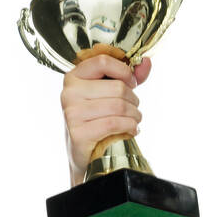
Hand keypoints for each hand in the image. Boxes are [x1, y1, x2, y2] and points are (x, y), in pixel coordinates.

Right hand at [59, 54, 150, 183]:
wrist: (85, 154)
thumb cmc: (99, 120)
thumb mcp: (110, 95)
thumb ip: (128, 77)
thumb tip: (146, 62)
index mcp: (74, 76)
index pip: (103, 61)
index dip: (124, 72)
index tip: (131, 84)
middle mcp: (69, 92)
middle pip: (117, 88)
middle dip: (134, 101)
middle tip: (134, 111)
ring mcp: (72, 113)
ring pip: (119, 106)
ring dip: (135, 116)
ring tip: (134, 121)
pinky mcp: (79, 133)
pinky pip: (114, 123)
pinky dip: (130, 127)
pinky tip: (131, 130)